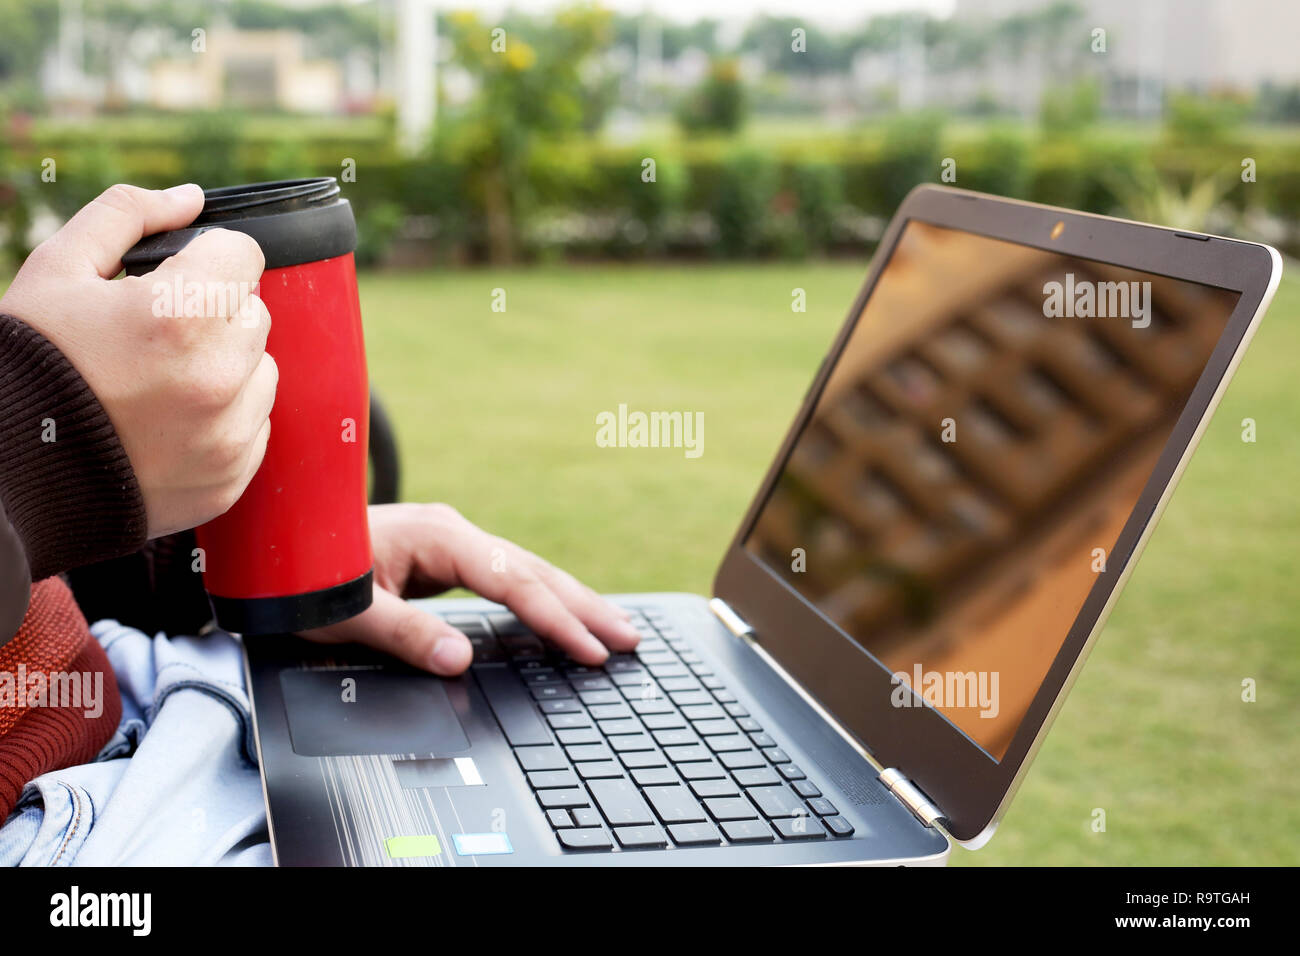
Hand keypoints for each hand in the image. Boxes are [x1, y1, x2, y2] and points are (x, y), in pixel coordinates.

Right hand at [0, 183, 276, 537]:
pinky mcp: (231, 476)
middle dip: (214, 312)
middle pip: (255, 312)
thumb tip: (190, 198)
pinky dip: (223, 417)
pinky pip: (255, 425)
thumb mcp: (57, 269)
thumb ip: (128, 215)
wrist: (9, 472)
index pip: (244, 254)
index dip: (206, 257)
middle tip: (154, 334)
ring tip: (158, 379)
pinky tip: (167, 419)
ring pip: (261, 370)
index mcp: (180, 315)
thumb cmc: (31, 363)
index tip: (174, 277)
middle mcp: (217, 378)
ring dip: (224, 365)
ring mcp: (228, 434)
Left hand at [301, 503, 641, 674]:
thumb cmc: (303, 574)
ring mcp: (452, 542)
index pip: (513, 582)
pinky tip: (562, 615)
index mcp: (438, 537)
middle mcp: (453, 533)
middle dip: (584, 607)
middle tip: (629, 638)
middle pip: (535, 571)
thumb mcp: (346, 612)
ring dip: (572, 601)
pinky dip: (542, 598)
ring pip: (527, 572)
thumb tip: (460, 659)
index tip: (589, 648)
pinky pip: (508, 578)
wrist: (273, 544)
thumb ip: (404, 634)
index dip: (555, 619)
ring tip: (614, 628)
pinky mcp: (447, 557)